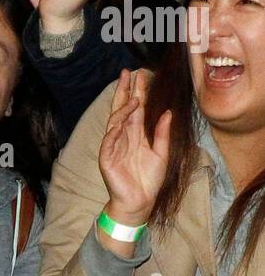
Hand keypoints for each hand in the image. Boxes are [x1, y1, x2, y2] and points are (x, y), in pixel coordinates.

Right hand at [97, 69, 171, 229]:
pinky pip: (109, 142)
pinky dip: (113, 131)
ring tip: (132, 97)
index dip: (138, 93)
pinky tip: (119, 122)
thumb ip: (162, 134)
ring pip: (116, 122)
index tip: (141, 75)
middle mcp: (123, 137)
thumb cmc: (149, 180)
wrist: (140, 202)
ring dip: (123, 109)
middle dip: (124, 91)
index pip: (136, 109)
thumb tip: (169, 112)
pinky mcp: (106, 159)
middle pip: (122, 109)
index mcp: (135, 135)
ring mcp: (113, 146)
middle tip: (127, 73)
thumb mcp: (161, 154)